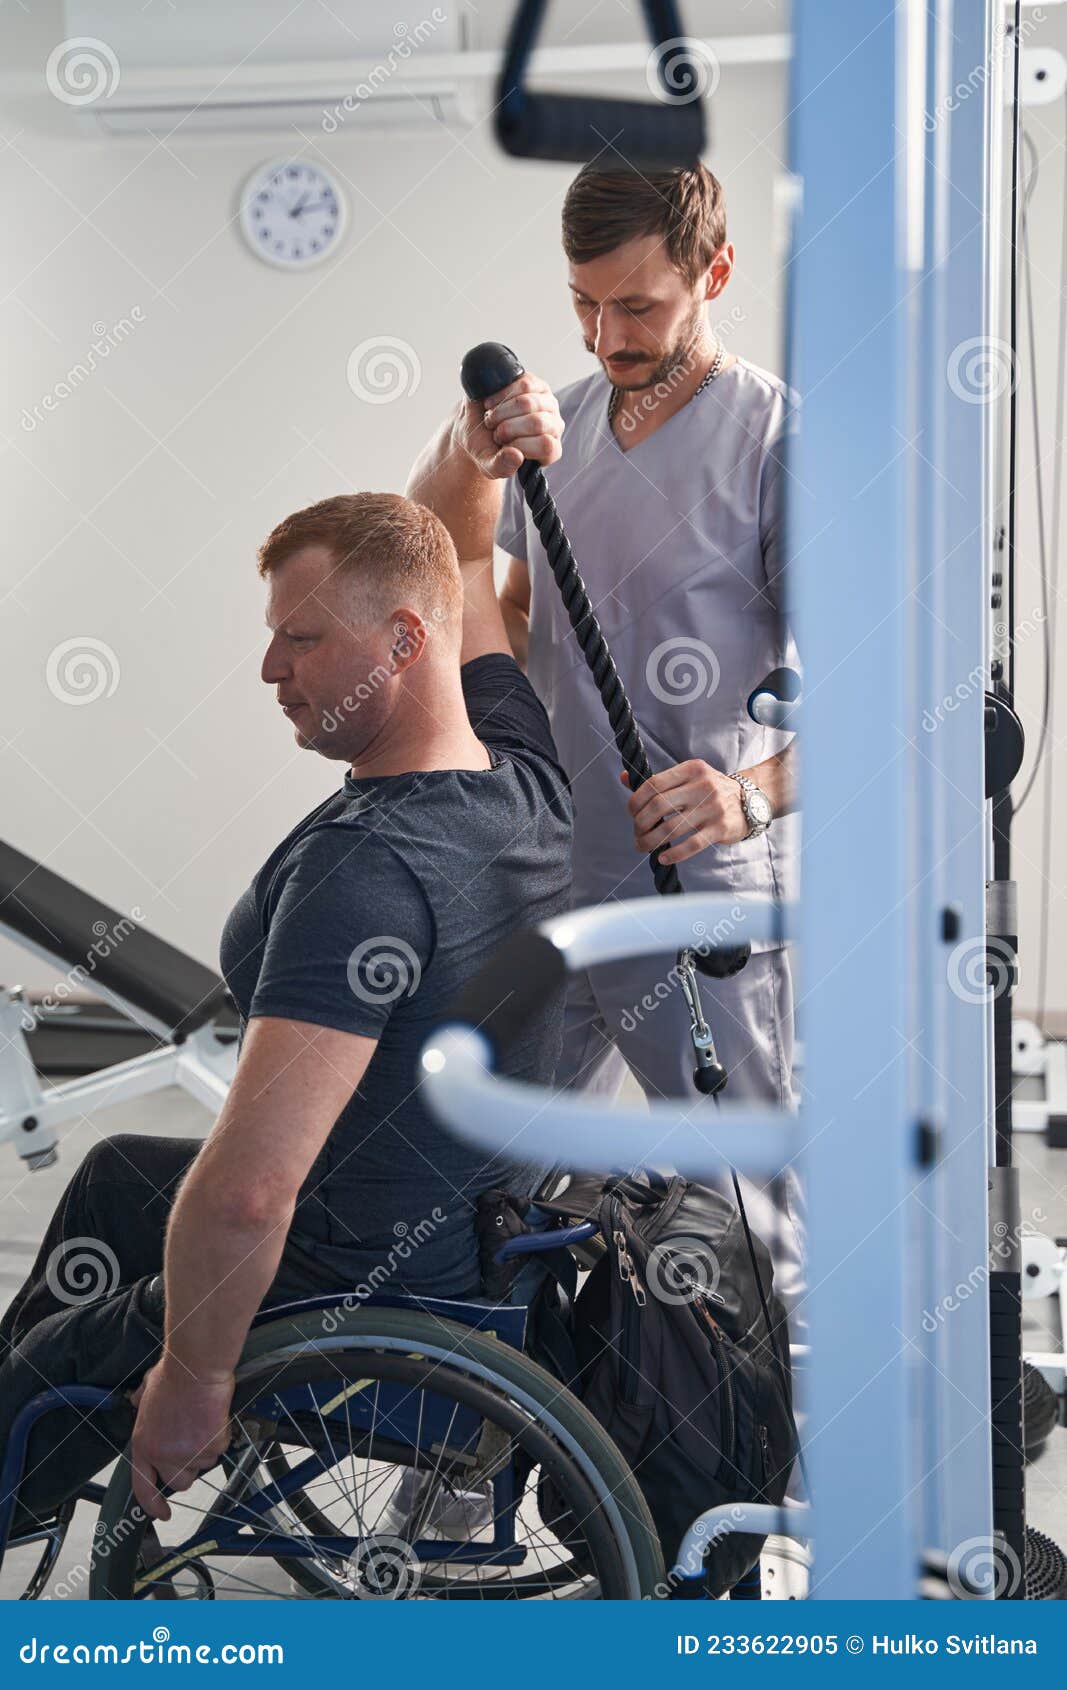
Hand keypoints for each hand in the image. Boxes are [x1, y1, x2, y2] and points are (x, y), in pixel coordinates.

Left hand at [130, 1357, 235, 1520]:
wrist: (197, 1367)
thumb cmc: (174, 1374)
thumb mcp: (147, 1390)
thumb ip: (141, 1403)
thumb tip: (137, 1401)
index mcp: (143, 1444)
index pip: (143, 1487)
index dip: (152, 1504)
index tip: (162, 1513)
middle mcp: (163, 1454)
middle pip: (180, 1482)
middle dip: (189, 1468)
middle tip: (194, 1445)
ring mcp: (188, 1454)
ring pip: (203, 1466)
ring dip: (206, 1450)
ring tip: (204, 1422)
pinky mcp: (211, 1447)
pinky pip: (220, 1450)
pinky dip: (221, 1437)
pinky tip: (215, 1417)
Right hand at [455, 370, 563, 479]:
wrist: (473, 424)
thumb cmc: (486, 447)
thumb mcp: (489, 465)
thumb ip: (502, 467)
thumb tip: (516, 456)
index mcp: (550, 451)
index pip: (547, 446)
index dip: (520, 445)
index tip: (503, 447)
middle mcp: (554, 426)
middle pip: (537, 423)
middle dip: (506, 428)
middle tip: (494, 432)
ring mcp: (547, 403)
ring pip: (528, 403)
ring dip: (501, 412)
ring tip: (491, 418)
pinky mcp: (535, 383)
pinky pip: (523, 385)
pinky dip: (501, 396)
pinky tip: (492, 403)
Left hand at [622, 761, 749, 864]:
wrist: (751, 800)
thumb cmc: (709, 790)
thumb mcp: (688, 778)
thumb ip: (659, 781)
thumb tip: (624, 778)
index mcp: (691, 769)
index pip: (654, 784)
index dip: (636, 801)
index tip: (631, 813)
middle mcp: (703, 785)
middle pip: (658, 806)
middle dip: (641, 823)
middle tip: (637, 833)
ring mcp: (713, 807)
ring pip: (671, 828)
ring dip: (651, 841)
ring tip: (643, 846)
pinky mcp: (721, 828)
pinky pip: (692, 844)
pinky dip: (673, 854)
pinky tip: (663, 857)